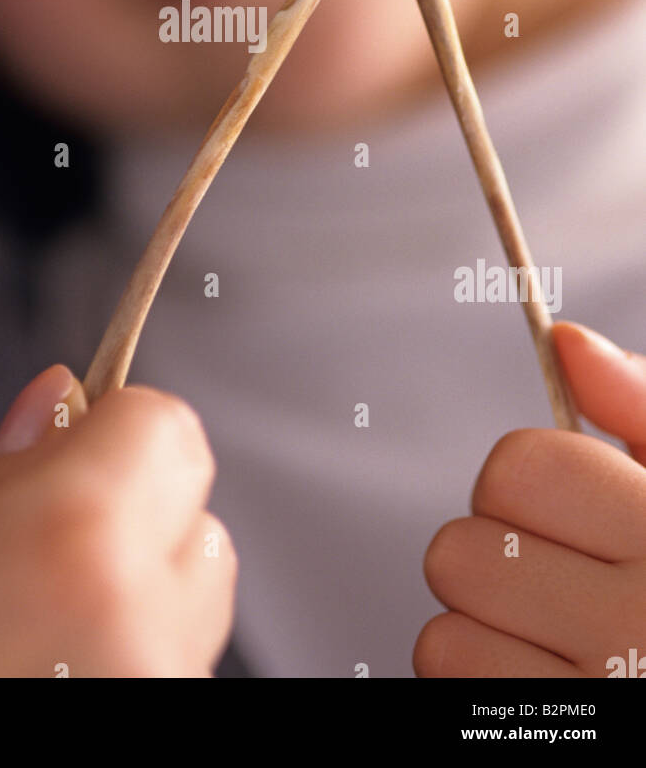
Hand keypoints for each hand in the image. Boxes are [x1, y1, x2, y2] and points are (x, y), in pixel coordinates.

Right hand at [0, 365, 236, 676]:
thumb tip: (58, 402)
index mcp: (71, 542)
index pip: (170, 430)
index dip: (113, 426)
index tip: (71, 442)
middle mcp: (136, 633)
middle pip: (196, 522)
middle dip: (131, 516)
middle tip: (34, 546)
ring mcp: (147, 705)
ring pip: (190, 610)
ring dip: (135, 597)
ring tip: (27, 626)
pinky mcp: (146, 747)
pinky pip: (167, 672)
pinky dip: (122, 658)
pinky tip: (36, 671)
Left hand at [414, 323, 645, 676]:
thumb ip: (641, 406)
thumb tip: (568, 343)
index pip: (517, 472)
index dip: (527, 481)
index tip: (568, 507)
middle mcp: (640, 629)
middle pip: (462, 553)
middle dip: (499, 557)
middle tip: (563, 578)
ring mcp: (599, 702)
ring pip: (445, 636)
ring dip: (487, 631)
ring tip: (555, 637)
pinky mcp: (557, 744)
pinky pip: (452, 692)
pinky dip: (484, 684)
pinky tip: (546, 681)